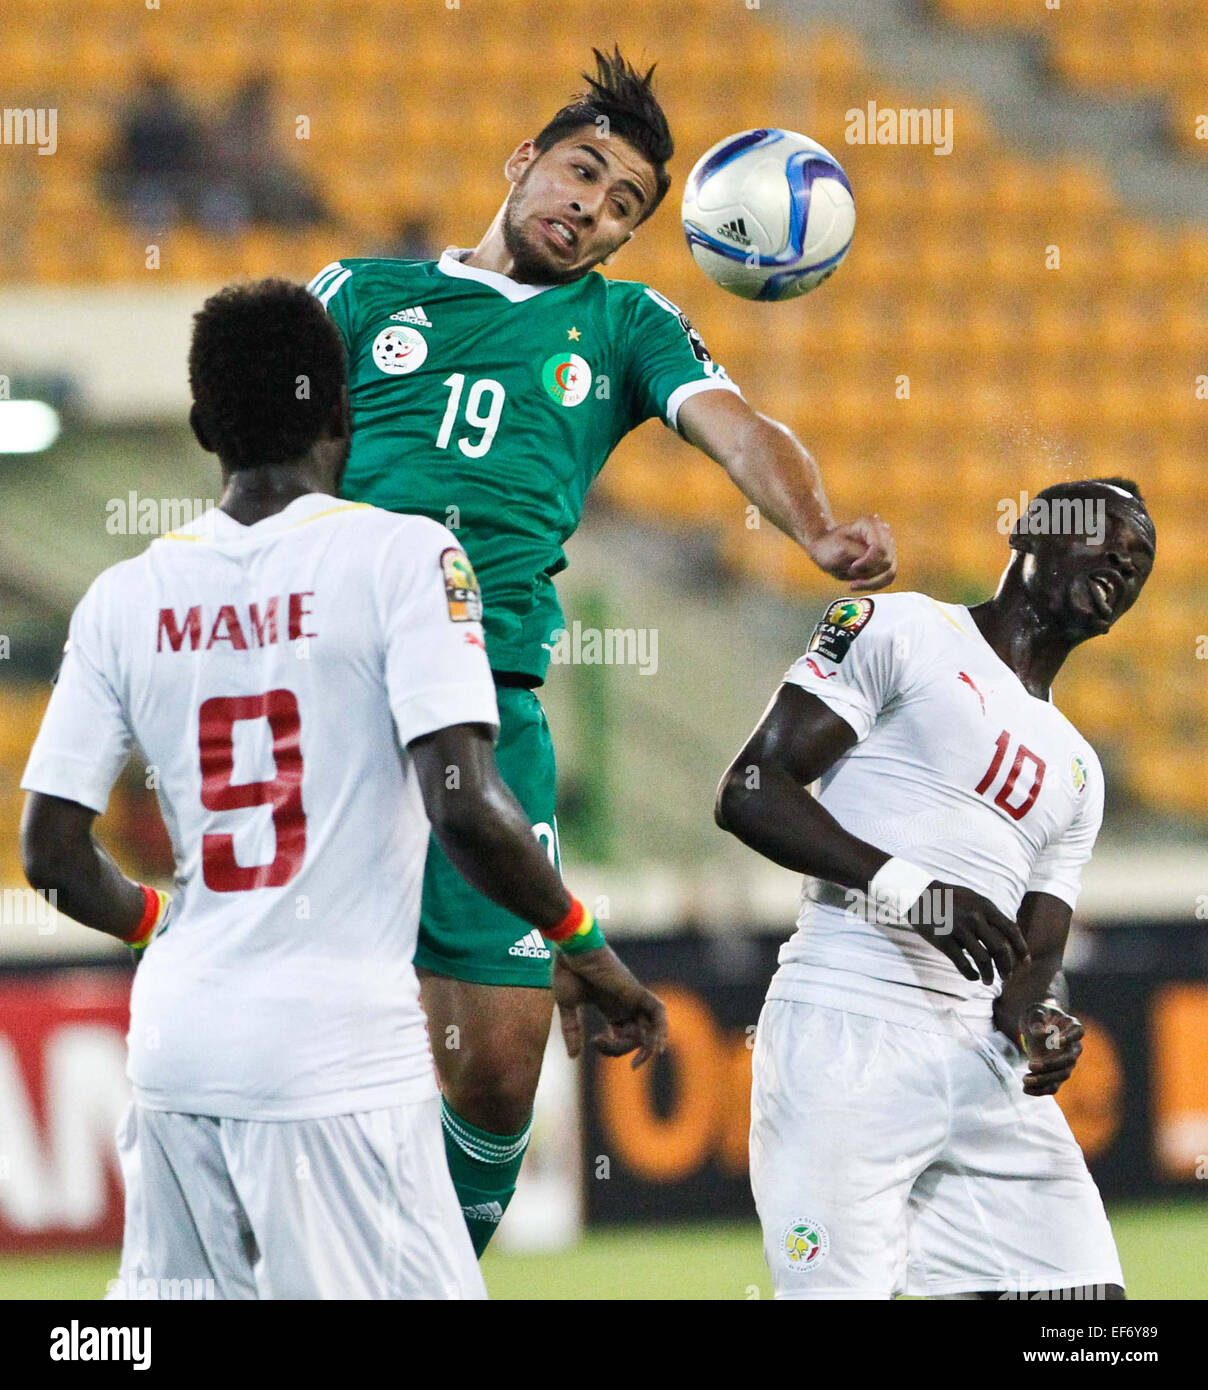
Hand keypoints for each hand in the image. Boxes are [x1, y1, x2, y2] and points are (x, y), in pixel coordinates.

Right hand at [553, 947, 667, 1069]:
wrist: (573, 949)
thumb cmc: (567, 970)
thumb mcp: (566, 1006)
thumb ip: (572, 1031)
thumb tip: (573, 1057)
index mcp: (610, 1006)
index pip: (622, 1035)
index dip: (613, 1049)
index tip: (593, 1043)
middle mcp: (624, 1003)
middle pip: (636, 1036)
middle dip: (621, 1050)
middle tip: (599, 1044)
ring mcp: (632, 997)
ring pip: (650, 1028)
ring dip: (648, 1047)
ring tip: (638, 1061)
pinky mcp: (636, 991)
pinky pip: (658, 1011)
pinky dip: (662, 1029)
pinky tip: (657, 1047)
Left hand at [808, 516, 896, 592]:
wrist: (825, 547)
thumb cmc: (829, 547)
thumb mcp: (839, 551)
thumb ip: (859, 554)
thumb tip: (877, 559)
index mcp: (870, 524)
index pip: (880, 550)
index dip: (867, 563)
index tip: (852, 566)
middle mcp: (883, 532)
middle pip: (886, 562)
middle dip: (868, 572)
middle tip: (850, 571)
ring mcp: (888, 546)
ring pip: (890, 572)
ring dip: (871, 581)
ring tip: (854, 582)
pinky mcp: (887, 559)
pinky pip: (888, 577)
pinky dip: (874, 584)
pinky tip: (859, 584)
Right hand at [907, 883, 1030, 985]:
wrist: (918, 893)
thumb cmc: (948, 897)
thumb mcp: (973, 898)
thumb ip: (990, 914)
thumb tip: (1007, 934)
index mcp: (985, 907)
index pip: (1011, 930)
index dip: (1021, 948)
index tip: (1025, 963)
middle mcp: (975, 918)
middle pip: (999, 949)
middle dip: (1006, 967)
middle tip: (1007, 977)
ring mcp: (959, 929)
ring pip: (983, 959)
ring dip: (989, 974)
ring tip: (989, 981)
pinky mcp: (944, 940)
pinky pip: (962, 963)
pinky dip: (971, 974)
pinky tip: (973, 976)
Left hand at [1018, 1001, 1083, 1095]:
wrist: (1036, 1025)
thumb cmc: (1038, 1015)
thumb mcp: (1034, 1011)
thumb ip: (1037, 1019)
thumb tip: (1040, 1034)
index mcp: (1071, 1026)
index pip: (1078, 1032)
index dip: (1069, 1037)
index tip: (1055, 1041)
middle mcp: (1073, 1046)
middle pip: (1069, 1059)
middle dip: (1051, 1064)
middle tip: (1030, 1065)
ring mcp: (1067, 1061)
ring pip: (1063, 1075)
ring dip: (1045, 1080)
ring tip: (1025, 1080)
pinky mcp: (1057, 1072)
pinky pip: (1054, 1086)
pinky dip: (1041, 1090)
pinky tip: (1025, 1090)